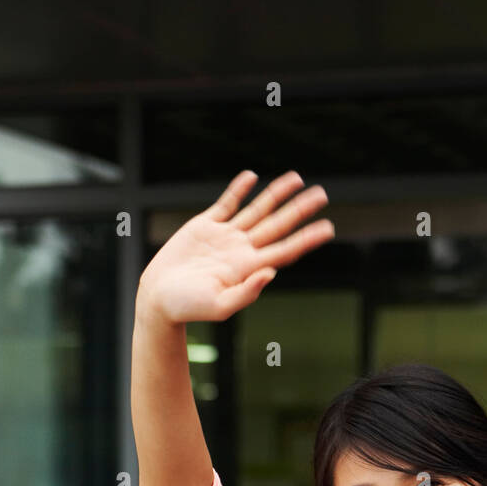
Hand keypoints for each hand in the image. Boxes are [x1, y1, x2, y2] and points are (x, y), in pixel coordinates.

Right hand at [137, 169, 333, 324]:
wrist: (158, 299)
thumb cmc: (187, 308)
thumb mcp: (219, 306)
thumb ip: (246, 293)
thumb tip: (271, 272)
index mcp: (248, 268)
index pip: (285, 249)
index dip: (307, 238)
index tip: (328, 228)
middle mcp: (241, 250)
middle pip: (278, 225)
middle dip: (300, 209)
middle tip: (322, 194)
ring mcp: (225, 236)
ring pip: (257, 210)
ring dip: (277, 194)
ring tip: (297, 178)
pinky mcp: (204, 226)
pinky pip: (227, 203)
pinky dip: (239, 189)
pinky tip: (252, 177)